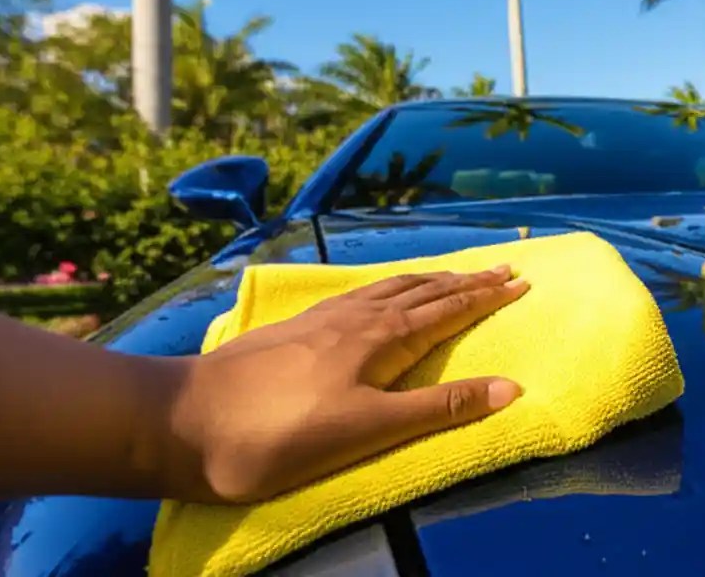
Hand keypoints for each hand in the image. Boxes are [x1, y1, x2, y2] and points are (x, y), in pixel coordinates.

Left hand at [164, 265, 528, 503]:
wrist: (183, 422)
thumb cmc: (281, 436)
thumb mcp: (369, 429)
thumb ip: (440, 408)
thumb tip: (512, 387)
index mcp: (382, 339)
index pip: (448, 310)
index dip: (486, 296)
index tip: (521, 281)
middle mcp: (357, 317)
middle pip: (423, 290)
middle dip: (466, 281)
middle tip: (502, 268)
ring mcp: (323, 318)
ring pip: (390, 287)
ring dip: (429, 279)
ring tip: (453, 273)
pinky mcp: (296, 327)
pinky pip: (362, 293)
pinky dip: (390, 285)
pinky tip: (380, 292)